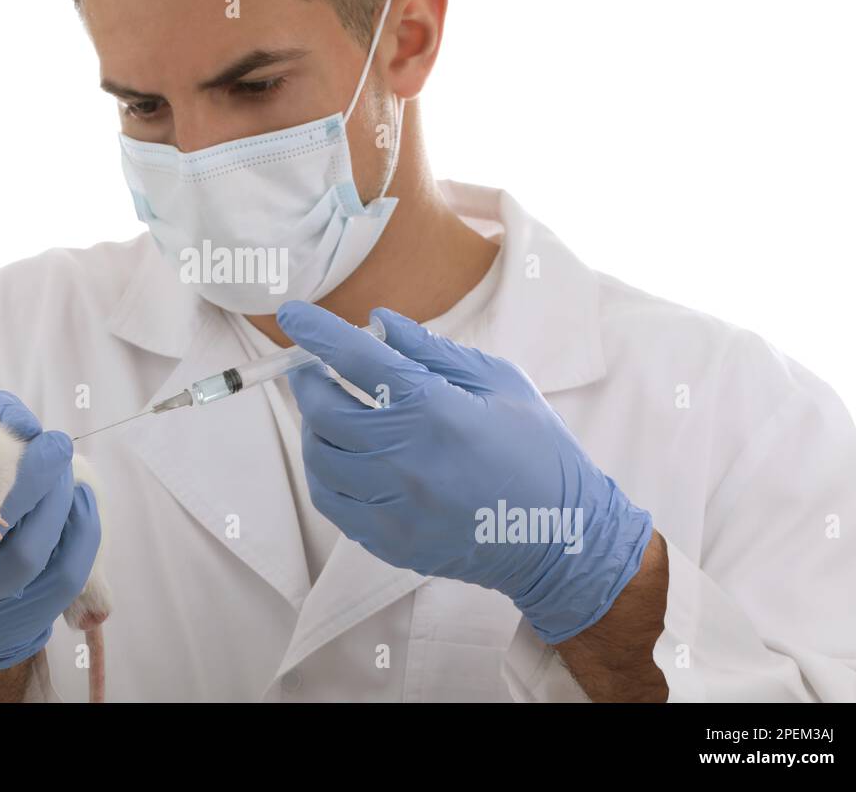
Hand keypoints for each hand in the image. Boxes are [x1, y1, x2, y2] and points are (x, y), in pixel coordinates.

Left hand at [276, 301, 653, 644]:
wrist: (564, 539)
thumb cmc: (538, 449)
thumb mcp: (499, 382)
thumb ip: (433, 350)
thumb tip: (379, 322)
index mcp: (435, 409)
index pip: (356, 358)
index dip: (316, 331)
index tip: (291, 314)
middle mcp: (406, 458)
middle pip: (324, 410)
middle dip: (308, 381)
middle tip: (311, 369)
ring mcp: (394, 506)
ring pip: (320, 458)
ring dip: (314, 428)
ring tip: (328, 413)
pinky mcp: (390, 542)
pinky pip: (332, 502)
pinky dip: (325, 472)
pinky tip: (341, 457)